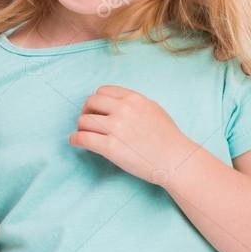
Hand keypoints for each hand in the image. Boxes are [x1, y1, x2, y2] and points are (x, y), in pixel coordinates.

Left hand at [69, 85, 192, 188]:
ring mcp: (116, 128)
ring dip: (81, 127)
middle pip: (90, 102)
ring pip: (84, 120)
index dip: (96, 100)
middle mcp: (123, 110)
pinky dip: (75, 139)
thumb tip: (114, 103)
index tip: (95, 109)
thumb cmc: (168, 137)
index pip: (103, 91)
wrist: (175, 160)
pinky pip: (83, 138)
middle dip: (86, 111)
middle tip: (87, 122)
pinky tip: (75, 142)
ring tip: (83, 133)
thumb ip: (133, 103)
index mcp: (134, 99)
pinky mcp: (110, 147)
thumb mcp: (153, 109)